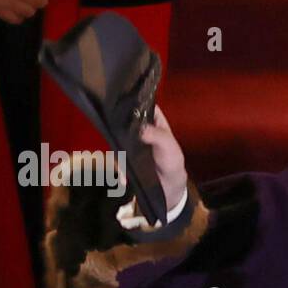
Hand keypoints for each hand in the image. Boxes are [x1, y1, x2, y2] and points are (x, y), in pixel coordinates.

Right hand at [117, 105, 187, 230]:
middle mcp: (141, 128)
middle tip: (115, 130)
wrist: (168, 187)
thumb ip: (158, 136)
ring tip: (121, 159)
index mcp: (155, 121)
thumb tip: (141, 129)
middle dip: (118, 123)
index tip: (122, 101)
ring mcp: (131, 141)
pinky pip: (117, 156)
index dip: (133, 100)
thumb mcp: (170, 148)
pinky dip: (119, 167)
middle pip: (125, 119)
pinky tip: (123, 178)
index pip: (142, 104)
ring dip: (117, 147)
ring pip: (117, 136)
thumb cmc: (172, 162)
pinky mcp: (125, 156)